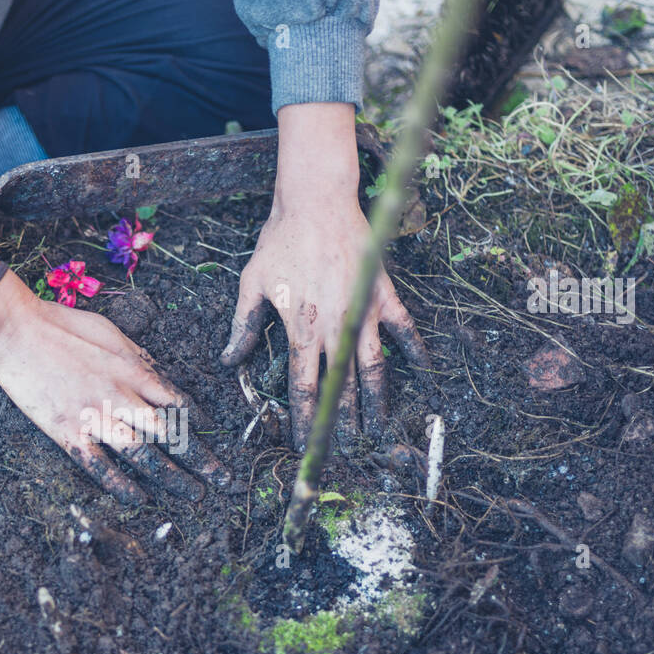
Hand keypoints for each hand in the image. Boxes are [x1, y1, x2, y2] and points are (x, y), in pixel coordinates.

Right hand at [0, 291, 230, 503]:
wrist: (15, 328)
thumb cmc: (59, 323)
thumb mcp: (110, 331)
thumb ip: (136, 357)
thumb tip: (155, 373)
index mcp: (134, 369)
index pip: (179, 401)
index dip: (201, 423)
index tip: (216, 437)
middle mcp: (122, 396)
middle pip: (172, 434)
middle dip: (202, 459)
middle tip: (223, 480)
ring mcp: (96, 417)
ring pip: (144, 454)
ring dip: (173, 477)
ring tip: (194, 494)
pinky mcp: (68, 432)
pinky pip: (100, 466)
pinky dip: (121, 485)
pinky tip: (139, 499)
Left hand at [220, 103, 429, 449]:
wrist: (316, 200)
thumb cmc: (280, 241)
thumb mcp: (252, 284)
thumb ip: (243, 327)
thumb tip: (227, 361)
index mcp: (300, 328)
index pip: (303, 386)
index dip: (305, 419)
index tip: (306, 446)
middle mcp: (334, 326)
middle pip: (341, 387)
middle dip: (344, 424)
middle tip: (348, 453)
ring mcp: (363, 311)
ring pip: (374, 367)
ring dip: (377, 402)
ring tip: (380, 430)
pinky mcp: (383, 293)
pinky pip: (404, 327)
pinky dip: (415, 350)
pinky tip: (426, 372)